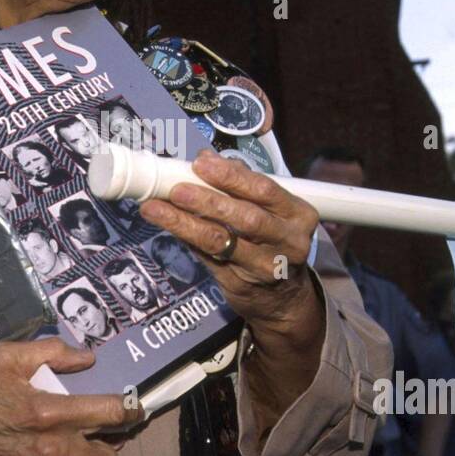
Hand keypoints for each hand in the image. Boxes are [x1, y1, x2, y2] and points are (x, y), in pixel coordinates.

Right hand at [0, 338, 141, 455]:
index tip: (135, 409)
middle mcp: (49, 452)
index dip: (130, 411)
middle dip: (108, 444)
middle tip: (95, 431)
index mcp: (49, 414)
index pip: (111, 415)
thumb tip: (88, 358)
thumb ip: (52, 351)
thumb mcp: (7, 357)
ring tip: (57, 443)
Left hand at [139, 150, 322, 337]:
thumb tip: (206, 158)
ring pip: (221, 242)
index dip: (230, 176)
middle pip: (246, 218)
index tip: (201, 164)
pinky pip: (207, 258)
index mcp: (297, 214)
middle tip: (177, 189)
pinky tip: (167, 226)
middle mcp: (287, 242)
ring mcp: (264, 267)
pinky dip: (185, 239)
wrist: (282, 297)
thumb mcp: (270, 211)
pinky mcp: (240, 285)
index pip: (264, 189)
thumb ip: (240, 185)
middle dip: (207, 201)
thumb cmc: (272, 241)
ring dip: (185, 223)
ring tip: (157, 208)